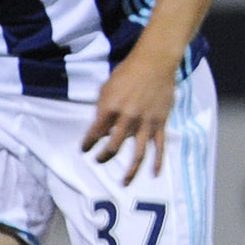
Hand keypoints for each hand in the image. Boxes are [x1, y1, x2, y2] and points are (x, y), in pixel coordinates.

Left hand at [85, 51, 175, 179]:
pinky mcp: (160, 123)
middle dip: (104, 157)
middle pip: (114, 147)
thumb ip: (102, 108)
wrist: (155, 62)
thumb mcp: (107, 87)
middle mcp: (127, 118)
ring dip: (130, 170)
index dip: (87, 144)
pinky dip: (157, 162)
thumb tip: (101, 128)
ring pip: (137, 153)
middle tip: (99, 160)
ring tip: (123, 183)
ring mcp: (146, 122)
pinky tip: (153, 174)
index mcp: (111, 108)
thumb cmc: (128, 72)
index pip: (94, 133)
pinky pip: (159, 146)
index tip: (84, 149)